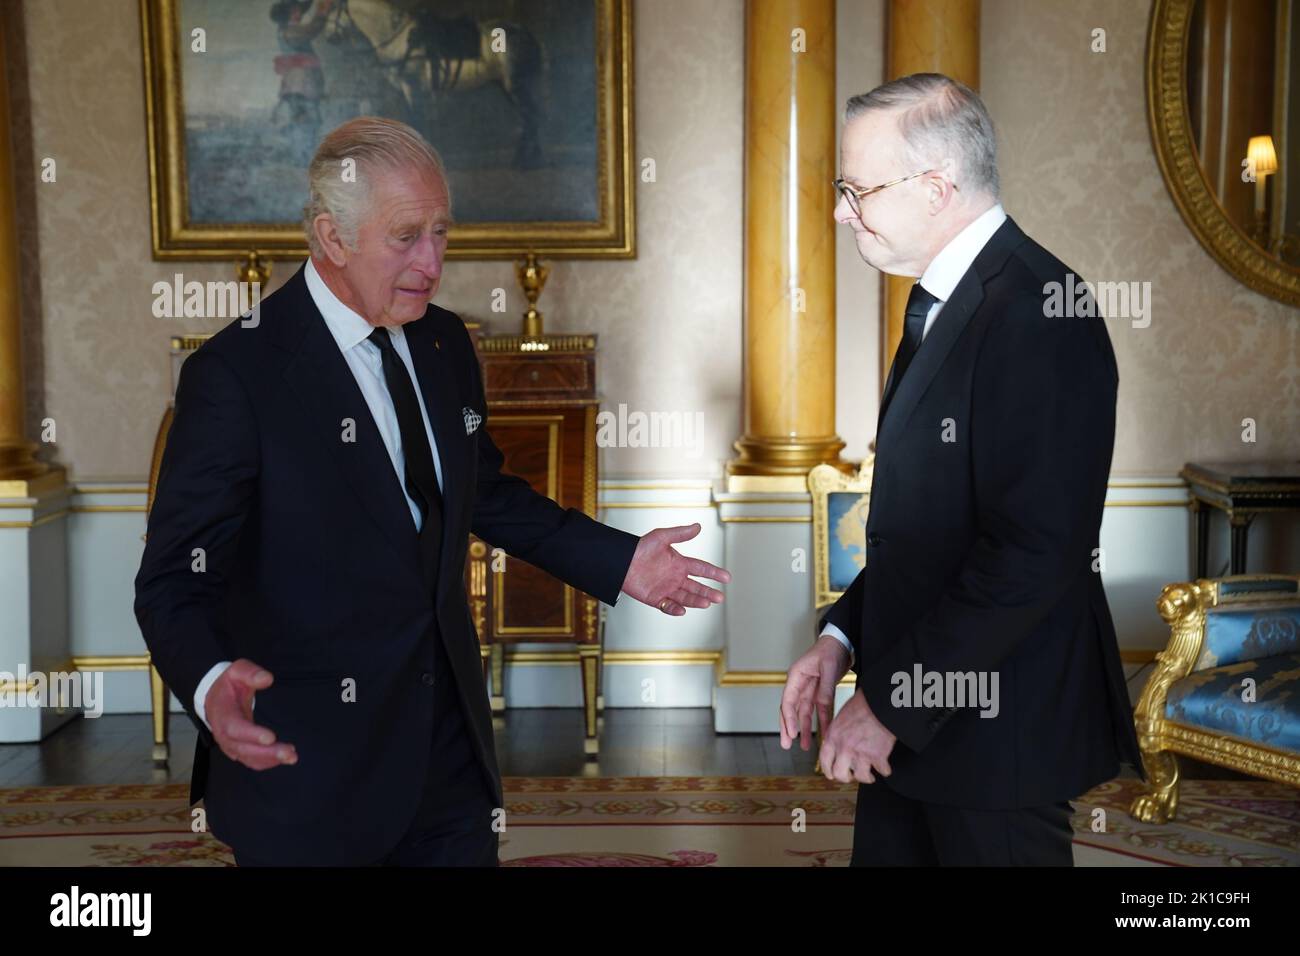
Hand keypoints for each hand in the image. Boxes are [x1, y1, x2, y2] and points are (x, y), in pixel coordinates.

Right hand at [205, 659, 297, 770]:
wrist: (215, 698)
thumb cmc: (228, 685)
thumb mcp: (237, 671)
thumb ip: (251, 673)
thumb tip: (267, 678)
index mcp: (223, 714)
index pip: (235, 728)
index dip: (252, 734)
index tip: (271, 737)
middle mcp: (224, 734)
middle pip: (243, 748)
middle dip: (267, 752)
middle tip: (289, 752)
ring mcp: (230, 744)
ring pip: (249, 758)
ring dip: (270, 759)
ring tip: (292, 756)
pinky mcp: (239, 749)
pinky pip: (252, 760)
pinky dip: (268, 762)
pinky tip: (285, 757)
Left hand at [620, 523, 730, 615]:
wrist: (620, 561)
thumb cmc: (639, 547)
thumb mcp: (661, 537)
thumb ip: (680, 534)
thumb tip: (698, 526)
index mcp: (679, 563)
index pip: (701, 568)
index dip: (714, 573)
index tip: (727, 577)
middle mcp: (675, 577)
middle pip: (696, 586)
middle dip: (708, 592)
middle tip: (720, 597)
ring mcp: (666, 589)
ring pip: (685, 597)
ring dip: (696, 601)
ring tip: (706, 603)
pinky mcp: (655, 599)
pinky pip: (668, 606)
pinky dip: (675, 609)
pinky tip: (682, 610)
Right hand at [779, 635, 850, 751]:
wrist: (842, 643)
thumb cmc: (831, 650)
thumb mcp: (828, 667)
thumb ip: (824, 688)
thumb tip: (821, 706)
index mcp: (796, 676)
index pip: (787, 701)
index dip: (788, 719)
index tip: (791, 733)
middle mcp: (799, 684)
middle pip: (790, 710)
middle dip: (788, 728)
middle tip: (786, 745)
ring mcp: (808, 689)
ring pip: (803, 713)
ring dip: (804, 729)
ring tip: (804, 746)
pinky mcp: (819, 692)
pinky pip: (818, 710)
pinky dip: (821, 721)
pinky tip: (823, 733)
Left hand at [819, 689, 895, 783]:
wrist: (881, 702)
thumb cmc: (862, 704)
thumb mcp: (840, 717)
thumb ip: (836, 734)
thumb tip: (835, 746)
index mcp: (833, 737)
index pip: (825, 761)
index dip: (828, 771)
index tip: (831, 775)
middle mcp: (844, 747)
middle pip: (840, 775)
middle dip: (846, 778)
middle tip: (851, 776)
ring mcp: (861, 753)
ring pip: (861, 777)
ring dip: (867, 777)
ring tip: (870, 775)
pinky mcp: (878, 756)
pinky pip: (882, 771)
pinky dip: (885, 770)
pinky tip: (884, 766)